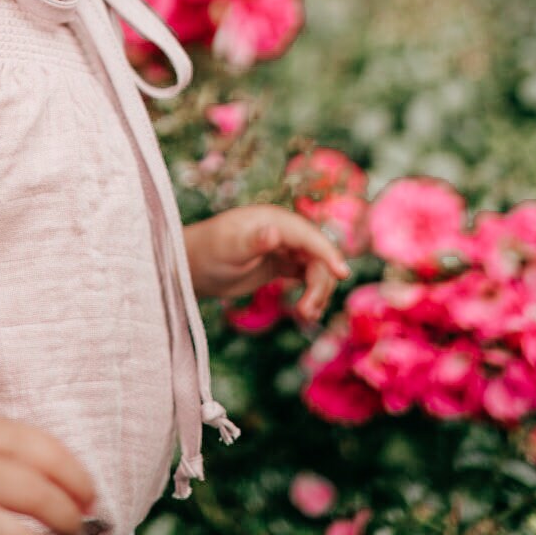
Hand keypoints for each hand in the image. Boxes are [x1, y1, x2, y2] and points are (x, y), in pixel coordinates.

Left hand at [184, 204, 350, 323]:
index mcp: (273, 220)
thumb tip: (275, 231)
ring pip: (316, 267)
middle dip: (320, 282)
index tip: (343, 273)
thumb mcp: (229, 248)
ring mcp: (283, 247)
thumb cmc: (207, 252)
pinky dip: (312, 292)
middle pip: (317, 255)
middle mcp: (283, 231)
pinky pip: (307, 276)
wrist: (192, 266)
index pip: (308, 236)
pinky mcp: (280, 264)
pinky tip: (307, 311)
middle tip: (307, 312)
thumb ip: (253, 241)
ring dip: (318, 291)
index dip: (327, 252)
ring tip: (306, 315)